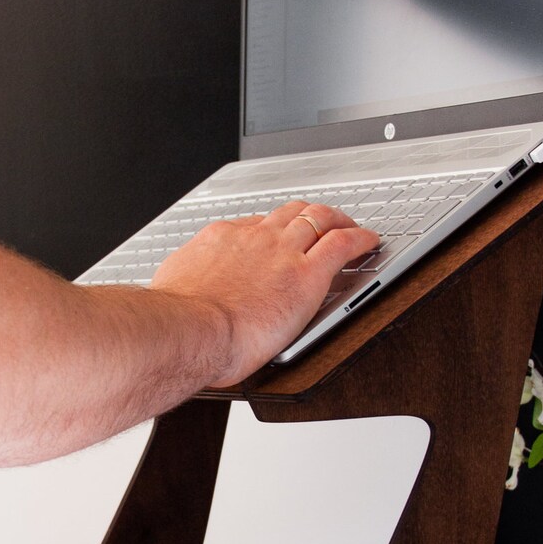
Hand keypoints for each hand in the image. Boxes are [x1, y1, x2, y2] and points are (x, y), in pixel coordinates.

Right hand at [149, 201, 378, 384]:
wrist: (189, 329)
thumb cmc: (177, 322)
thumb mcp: (173, 290)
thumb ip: (185, 286)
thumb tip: (179, 295)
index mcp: (220, 240)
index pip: (253, 225)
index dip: (271, 229)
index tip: (276, 238)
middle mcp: (254, 238)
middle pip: (289, 214)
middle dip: (308, 215)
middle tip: (320, 222)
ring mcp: (282, 252)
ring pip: (319, 219)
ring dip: (338, 220)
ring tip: (349, 227)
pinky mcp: (307, 274)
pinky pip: (343, 244)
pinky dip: (360, 238)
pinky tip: (369, 240)